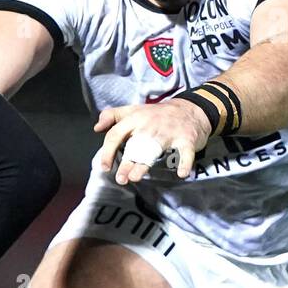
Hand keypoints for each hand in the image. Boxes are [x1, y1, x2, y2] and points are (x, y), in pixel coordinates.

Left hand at [93, 100, 212, 184]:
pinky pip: (186, 152)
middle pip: (135, 145)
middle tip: (120, 178)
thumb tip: (97, 127)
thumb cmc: (156, 114)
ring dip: (145, 163)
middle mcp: (151, 125)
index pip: (117, 134)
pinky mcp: (187, 139)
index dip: (108, 151)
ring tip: (135, 177)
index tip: (105, 166)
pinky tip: (181, 174)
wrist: (190, 109)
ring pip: (155, 148)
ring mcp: (169, 132)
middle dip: (127, 161)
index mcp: (135, 118)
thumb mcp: (133, 110)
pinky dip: (185, 162)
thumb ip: (113, 116)